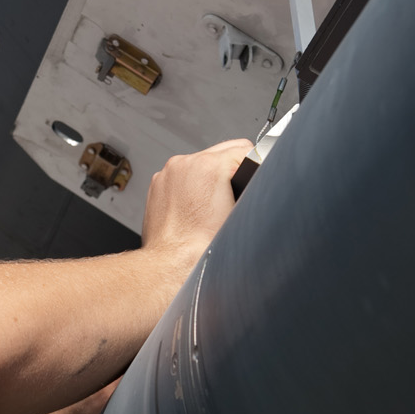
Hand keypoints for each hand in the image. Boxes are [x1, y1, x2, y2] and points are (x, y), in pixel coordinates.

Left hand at [140, 139, 252, 274]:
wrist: (174, 265)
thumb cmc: (204, 248)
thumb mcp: (241, 213)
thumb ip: (251, 185)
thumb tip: (256, 176)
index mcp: (208, 166)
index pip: (244, 148)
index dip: (253, 165)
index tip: (251, 180)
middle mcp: (185, 163)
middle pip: (221, 151)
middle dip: (230, 168)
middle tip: (233, 194)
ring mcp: (168, 172)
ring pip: (200, 162)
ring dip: (209, 177)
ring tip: (212, 205)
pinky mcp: (158, 183)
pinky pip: (182, 174)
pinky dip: (190, 185)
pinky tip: (194, 207)